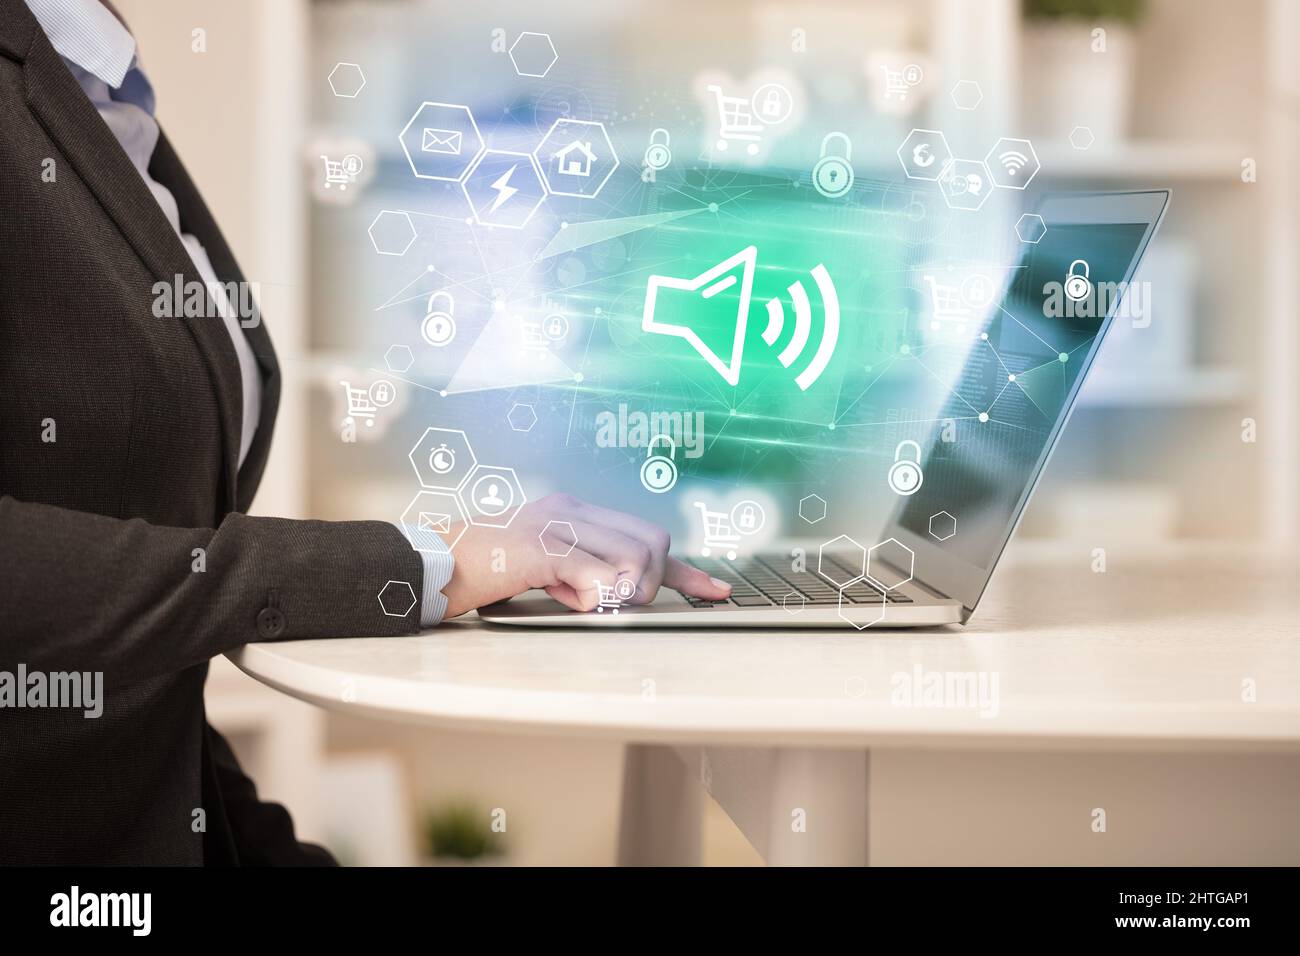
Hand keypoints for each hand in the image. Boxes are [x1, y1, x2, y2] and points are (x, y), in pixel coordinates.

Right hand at [439, 493, 731, 617]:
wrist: (430, 564)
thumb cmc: (482, 575)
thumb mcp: (544, 574)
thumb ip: (583, 577)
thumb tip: (618, 598)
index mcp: (574, 511)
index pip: (646, 536)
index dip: (686, 571)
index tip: (717, 592)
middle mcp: (570, 509)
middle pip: (651, 542)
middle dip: (648, 584)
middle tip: (607, 603)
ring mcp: (556, 522)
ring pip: (632, 556)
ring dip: (621, 592)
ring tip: (581, 600)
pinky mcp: (539, 545)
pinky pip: (594, 572)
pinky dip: (592, 596)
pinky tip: (568, 600)